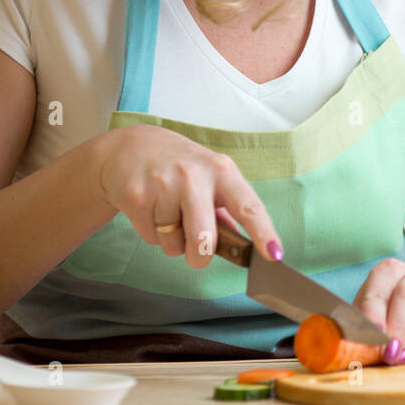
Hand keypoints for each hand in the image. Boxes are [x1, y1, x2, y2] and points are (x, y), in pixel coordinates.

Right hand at [93, 123, 282, 267]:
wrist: (130, 147)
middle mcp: (194, 176)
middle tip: (197, 254)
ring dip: (172, 242)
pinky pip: (151, 238)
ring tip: (168, 214)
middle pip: (204, 239)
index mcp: (222, 171)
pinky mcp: (136, 197)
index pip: (248, 207)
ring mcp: (163, 185)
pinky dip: (152, 233)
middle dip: (200, 257)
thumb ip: (227, 209)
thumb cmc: (180, 165)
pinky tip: (151, 210)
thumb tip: (242, 243)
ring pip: (173, 244)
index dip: (264, 233)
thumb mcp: (210, 176)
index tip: (274, 255)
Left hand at [353, 257, 404, 363]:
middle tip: (387, 352)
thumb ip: (361, 327)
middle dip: (397, 325)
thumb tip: (350, 343)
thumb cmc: (378, 320)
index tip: (369, 338)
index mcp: (388, 272)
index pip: (382, 287)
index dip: (374, 313)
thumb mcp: (363, 319)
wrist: (403, 315)